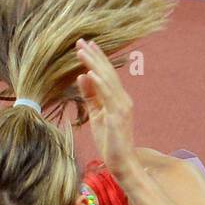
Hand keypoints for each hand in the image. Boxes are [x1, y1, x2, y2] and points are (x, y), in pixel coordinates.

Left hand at [75, 38, 136, 175]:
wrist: (123, 163)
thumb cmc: (110, 142)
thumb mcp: (96, 115)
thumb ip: (90, 96)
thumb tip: (82, 76)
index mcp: (118, 99)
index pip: (106, 75)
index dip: (96, 59)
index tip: (85, 45)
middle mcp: (123, 99)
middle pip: (107, 73)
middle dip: (94, 56)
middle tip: (81, 41)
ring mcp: (122, 107)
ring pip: (107, 80)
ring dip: (95, 65)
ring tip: (83, 52)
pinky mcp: (118, 116)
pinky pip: (109, 96)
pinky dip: (101, 84)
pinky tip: (92, 73)